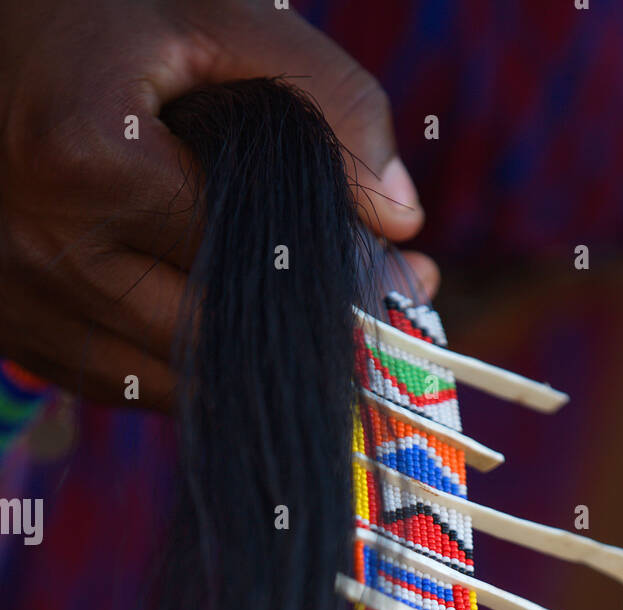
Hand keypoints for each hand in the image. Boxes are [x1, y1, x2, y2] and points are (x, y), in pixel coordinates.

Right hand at [0, 0, 437, 408]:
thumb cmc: (89, 16)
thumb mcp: (210, 22)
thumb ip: (323, 99)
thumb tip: (402, 220)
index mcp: (89, 165)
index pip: (252, 258)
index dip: (338, 276)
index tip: (408, 287)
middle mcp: (47, 253)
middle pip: (217, 337)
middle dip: (308, 337)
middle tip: (383, 326)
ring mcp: (20, 304)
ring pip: (172, 384)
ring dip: (248, 368)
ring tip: (310, 329)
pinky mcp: (12, 332)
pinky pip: (121, 385)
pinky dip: (184, 369)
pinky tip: (224, 331)